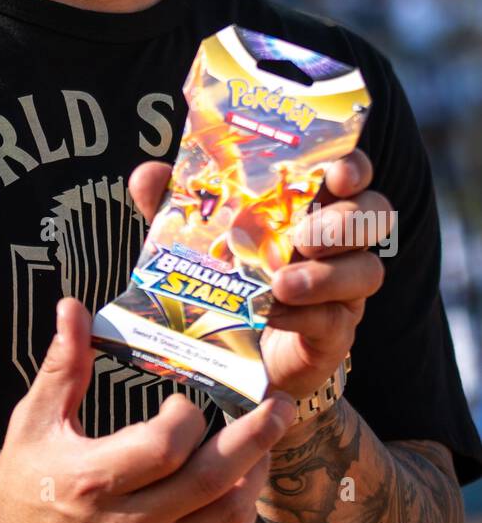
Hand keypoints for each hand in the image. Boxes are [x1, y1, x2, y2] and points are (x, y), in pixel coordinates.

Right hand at [0, 298, 296, 522]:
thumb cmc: (22, 486)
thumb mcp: (34, 420)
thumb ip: (64, 365)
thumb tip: (73, 308)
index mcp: (95, 479)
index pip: (166, 446)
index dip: (187, 416)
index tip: (183, 400)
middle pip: (212, 480)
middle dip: (256, 437)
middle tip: (279, 405)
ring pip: (228, 517)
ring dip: (255, 474)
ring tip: (264, 440)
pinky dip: (243, 517)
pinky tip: (242, 486)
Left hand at [127, 150, 392, 404]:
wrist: (240, 355)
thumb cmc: (231, 278)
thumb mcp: (197, 235)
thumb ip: (177, 204)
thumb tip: (148, 174)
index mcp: (315, 207)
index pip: (352, 175)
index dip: (354, 167)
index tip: (336, 172)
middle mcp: (341, 244)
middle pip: (375, 215)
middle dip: (345, 220)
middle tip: (306, 233)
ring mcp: (345, 291)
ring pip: (366, 271)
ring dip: (326, 274)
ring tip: (282, 282)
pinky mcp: (336, 334)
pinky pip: (336, 321)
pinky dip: (306, 315)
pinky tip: (274, 316)